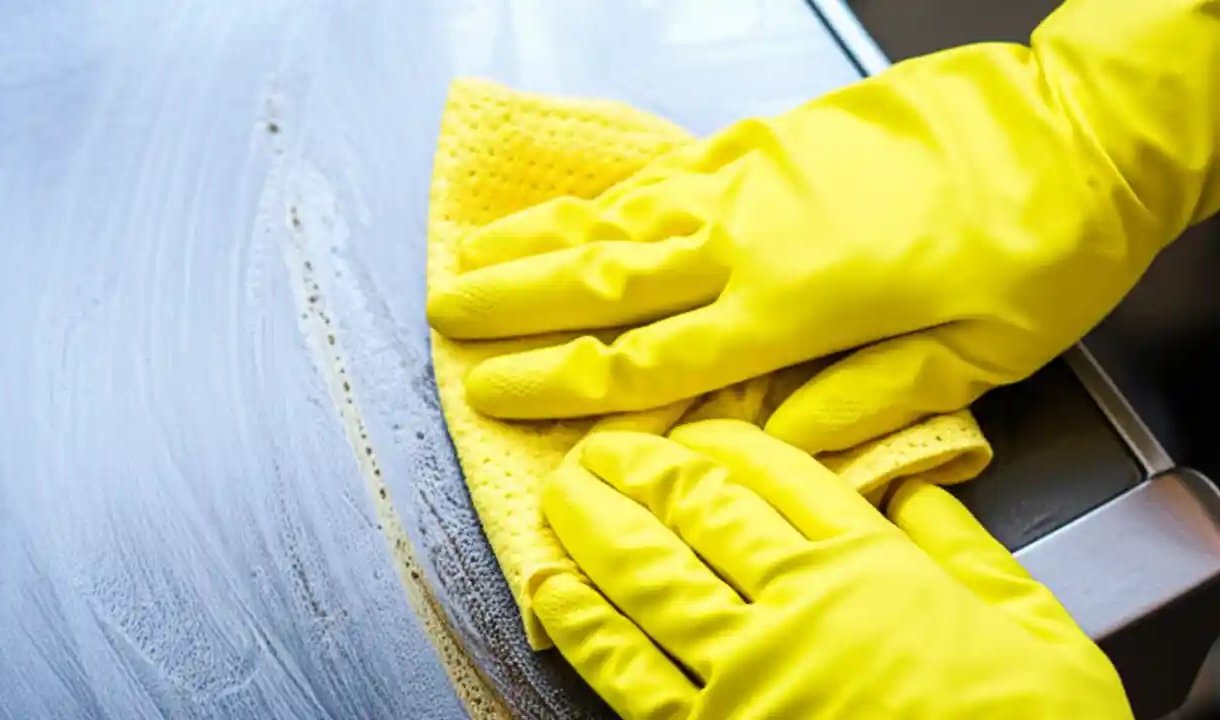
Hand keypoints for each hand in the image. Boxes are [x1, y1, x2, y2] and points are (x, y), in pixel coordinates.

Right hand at [428, 0, 1218, 453]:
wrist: (1083, 123)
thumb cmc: (1042, 245)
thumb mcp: (975, 354)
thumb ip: (863, 396)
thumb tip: (771, 436)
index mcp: (795, 304)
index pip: (643, 356)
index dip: (556, 380)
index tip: (488, 389)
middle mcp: (755, 235)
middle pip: (604, 275)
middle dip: (512, 300)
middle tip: (439, 313)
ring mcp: (758, 175)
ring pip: (621, 215)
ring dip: (538, 239)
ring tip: (470, 253)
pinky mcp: (775, 136)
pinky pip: (668, 171)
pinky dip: (605, 195)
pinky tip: (572, 206)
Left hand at [533, 420, 1131, 718]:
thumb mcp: (1042, 636)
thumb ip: (975, 553)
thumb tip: (922, 490)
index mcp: (875, 570)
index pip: (783, 479)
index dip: (728, 444)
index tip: (696, 428)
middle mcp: (797, 606)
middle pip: (699, 512)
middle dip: (641, 468)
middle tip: (602, 443)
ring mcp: (744, 673)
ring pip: (650, 574)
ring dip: (595, 525)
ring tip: (560, 489)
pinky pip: (627, 671)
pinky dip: (581, 622)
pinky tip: (548, 586)